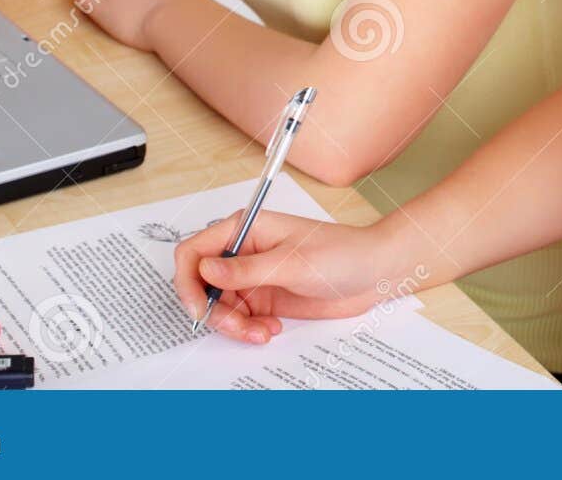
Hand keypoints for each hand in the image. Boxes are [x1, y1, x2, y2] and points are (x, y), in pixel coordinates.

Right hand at [173, 209, 417, 343]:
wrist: (373, 273)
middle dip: (214, 312)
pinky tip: (271, 329)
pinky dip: (248, 330)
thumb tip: (205, 270)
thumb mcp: (292, 262)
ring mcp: (253, 277)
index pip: (194, 251)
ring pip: (220, 307)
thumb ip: (247, 269)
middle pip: (202, 285)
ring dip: (234, 325)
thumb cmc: (340, 254)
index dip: (187, 281)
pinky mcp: (265, 298)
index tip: (198, 309)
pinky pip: (241, 319)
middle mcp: (243, 252)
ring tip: (262, 332)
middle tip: (239, 328)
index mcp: (245, 229)